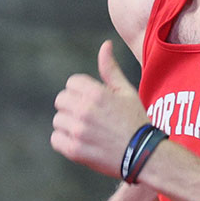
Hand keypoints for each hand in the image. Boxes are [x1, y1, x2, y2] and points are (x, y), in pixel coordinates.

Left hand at [49, 41, 149, 178]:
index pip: (72, 83)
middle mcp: (84, 110)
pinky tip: (81, 142)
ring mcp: (78, 131)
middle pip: (61, 100)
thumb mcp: (126, 92)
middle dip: (73, 106)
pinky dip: (64, 141)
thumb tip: (105, 45)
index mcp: (96, 93)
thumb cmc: (136, 121)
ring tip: (87, 131)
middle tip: (89, 117)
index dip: (82, 92)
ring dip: (69, 124)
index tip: (93, 102)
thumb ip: (110, 70)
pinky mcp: (74, 150)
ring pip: (58, 120)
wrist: (144, 156)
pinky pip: (55, 139)